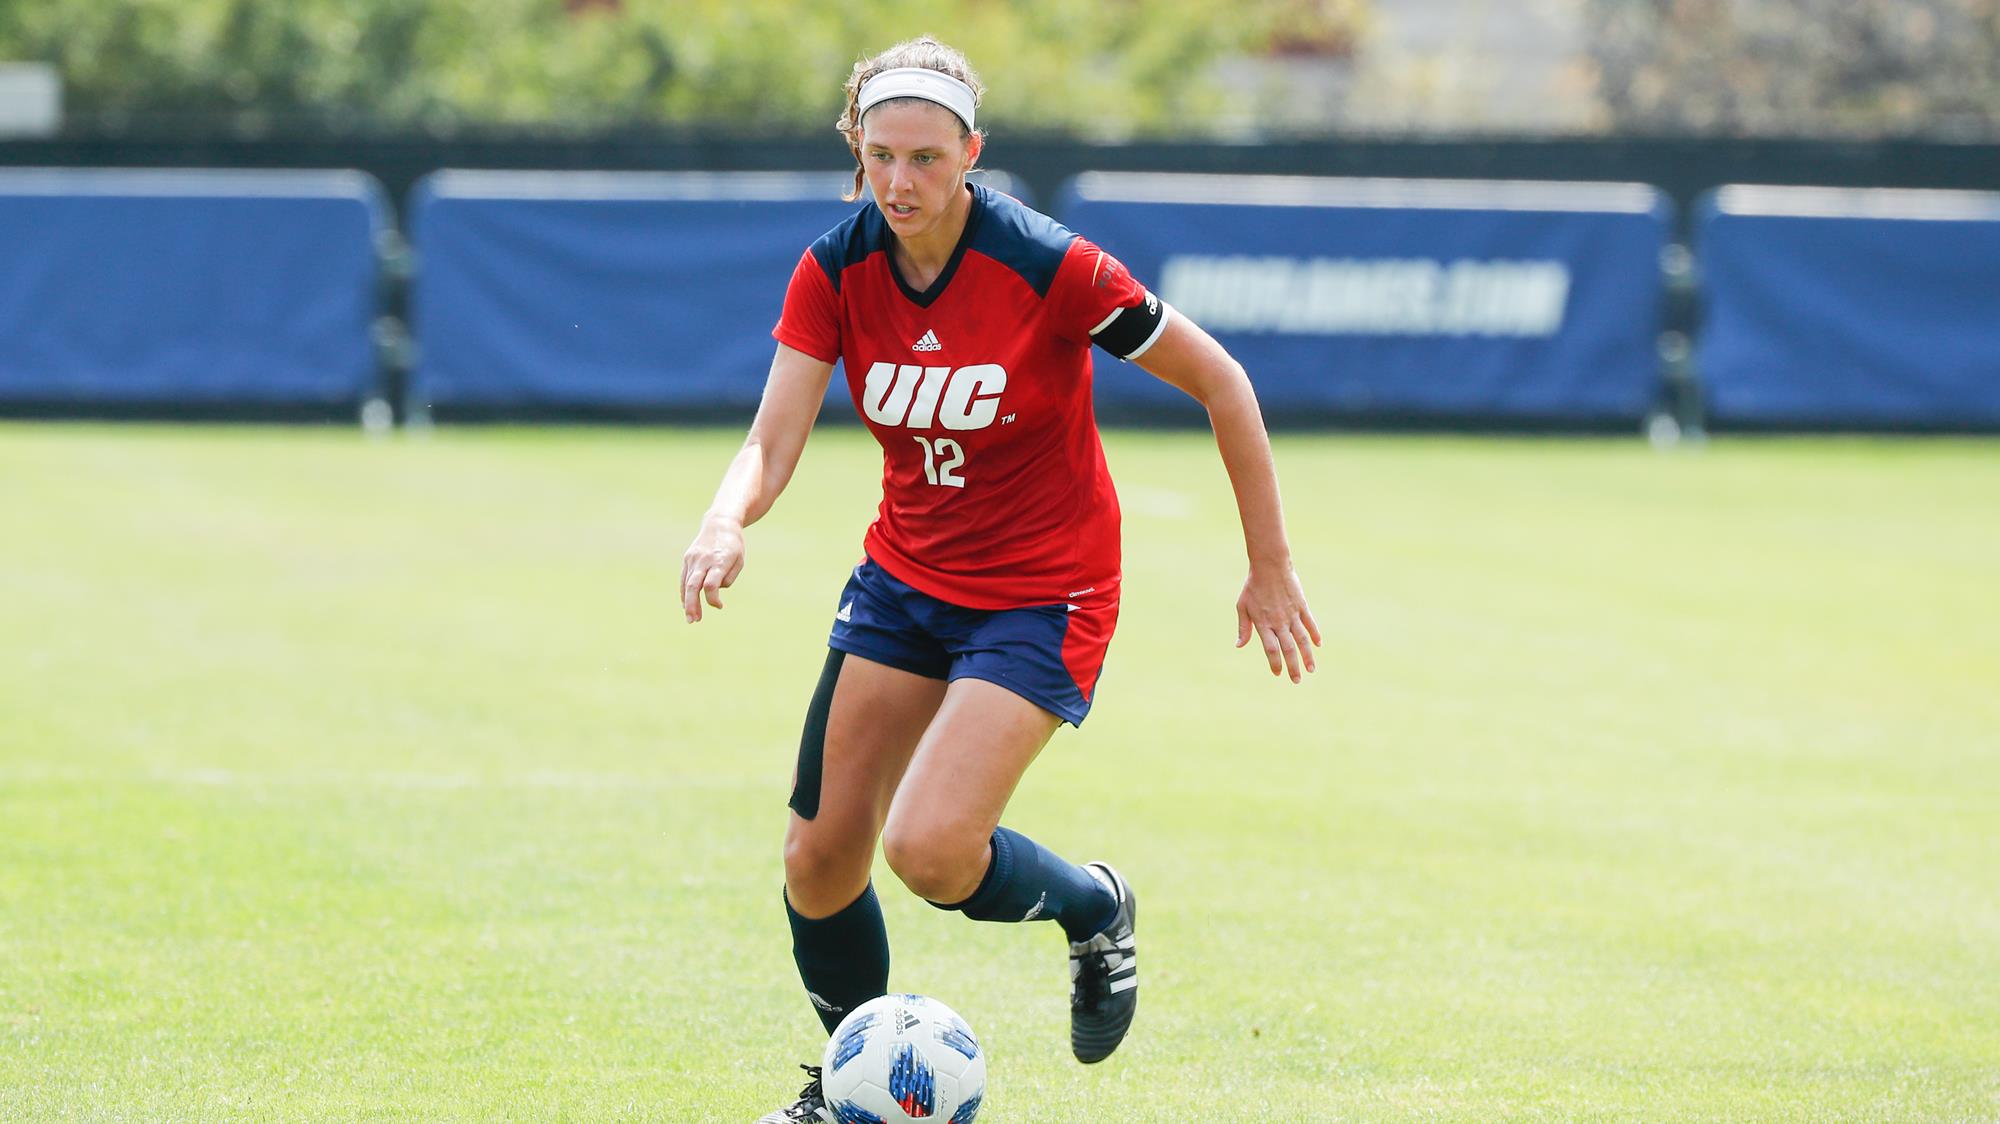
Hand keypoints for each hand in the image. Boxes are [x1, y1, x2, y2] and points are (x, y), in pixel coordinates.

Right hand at [681, 514, 744, 622]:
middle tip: (694, 620)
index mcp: (720, 560)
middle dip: (693, 605)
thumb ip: (728, 578)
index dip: (713, 599)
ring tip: (691, 618)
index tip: (720, 606)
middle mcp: (704, 560)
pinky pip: (684, 578)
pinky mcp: (687, 558)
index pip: (712, 584)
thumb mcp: (739, 561)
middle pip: (694, 585)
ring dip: (688, 602)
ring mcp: (693, 559)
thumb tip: (713, 593)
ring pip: (686, 583)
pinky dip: (684, 592)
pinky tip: (686, 605)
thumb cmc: (734, 545)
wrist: (720, 523)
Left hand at [1235, 562, 1321, 682]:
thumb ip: (1243, 627)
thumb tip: (1239, 645)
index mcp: (1264, 623)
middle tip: (1297, 681)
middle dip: (1293, 667)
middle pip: (1288, 649)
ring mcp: (1292, 614)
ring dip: (1307, 656)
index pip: (1271, 649)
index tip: (1278, 673)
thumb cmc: (1253, 586)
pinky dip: (1315, 635)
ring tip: (1311, 670)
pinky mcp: (1302, 606)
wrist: (1270, 565)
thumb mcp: (1242, 606)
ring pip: (1302, 640)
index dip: (1275, 663)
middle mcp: (1279, 622)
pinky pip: (1310, 623)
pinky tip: (1318, 645)